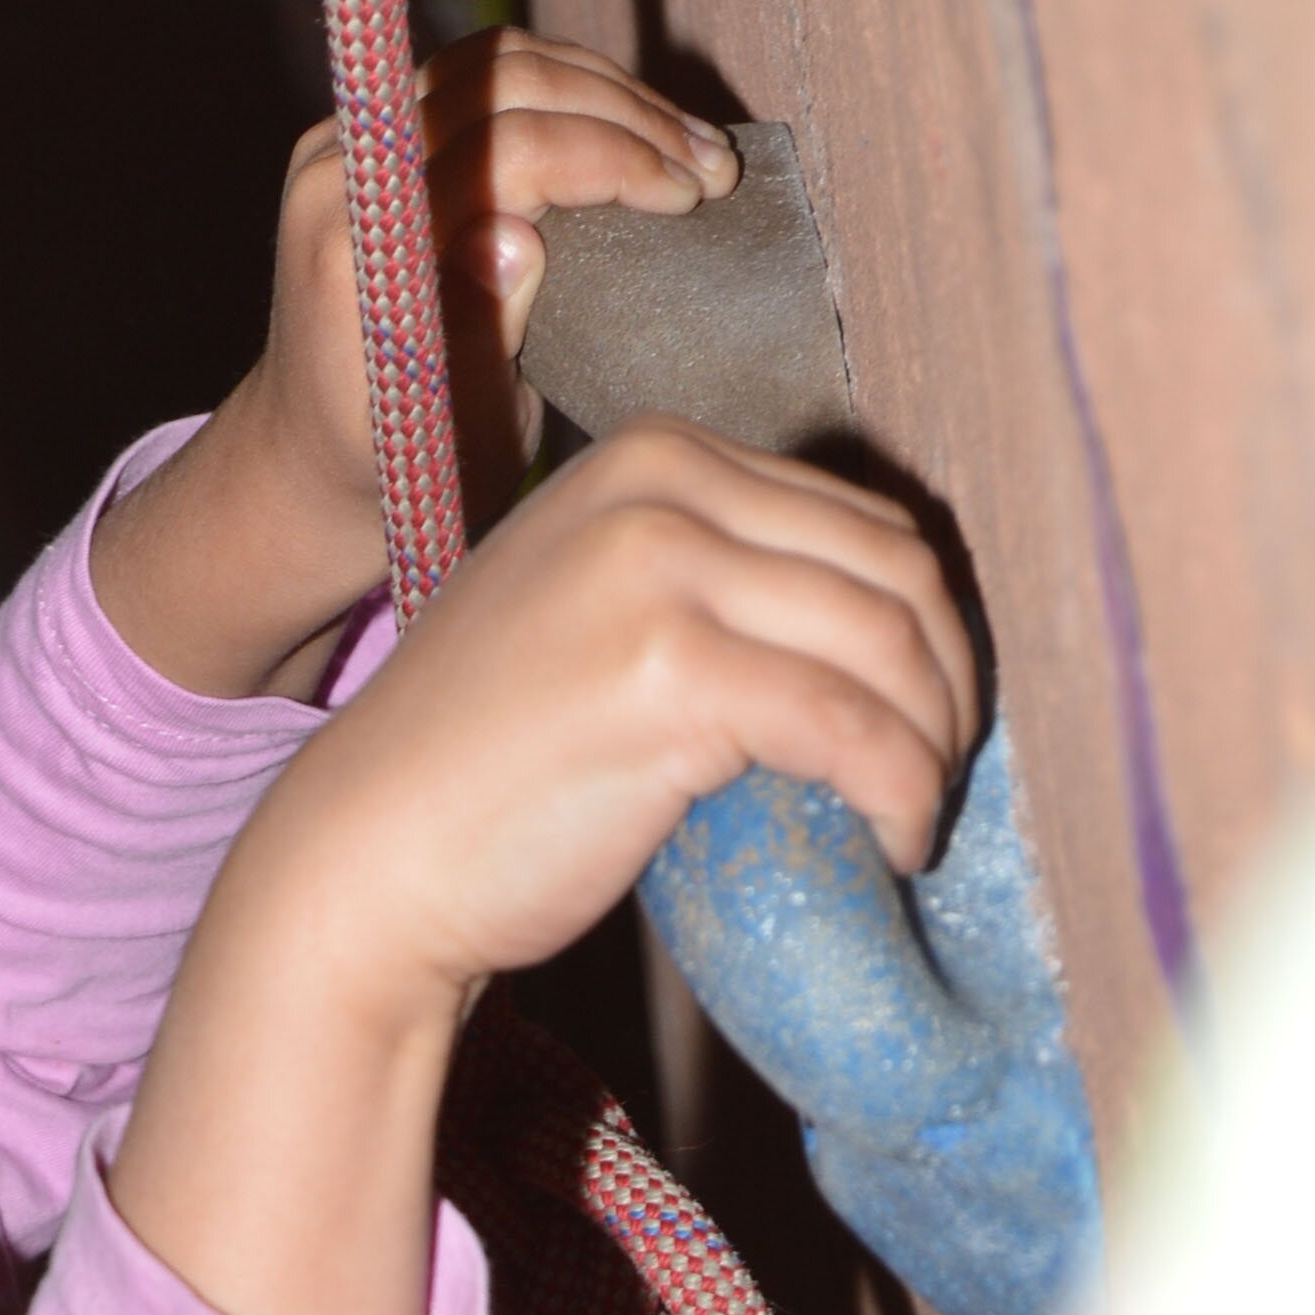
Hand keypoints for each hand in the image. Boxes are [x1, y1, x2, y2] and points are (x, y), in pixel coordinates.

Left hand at [264, 32, 736, 556]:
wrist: (311, 463)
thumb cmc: (394, 469)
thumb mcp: (451, 429)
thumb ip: (482, 329)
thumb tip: (520, 237)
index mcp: (356, 235)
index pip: (502, 146)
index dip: (607, 158)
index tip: (685, 197)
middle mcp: (343, 166)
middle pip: (506, 81)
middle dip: (625, 116)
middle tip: (711, 168)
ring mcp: (357, 141)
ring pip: (503, 63)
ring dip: (610, 94)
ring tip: (695, 147)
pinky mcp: (383, 137)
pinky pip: (487, 79)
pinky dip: (572, 93)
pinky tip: (640, 133)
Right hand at [264, 415, 976, 997]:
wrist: (365, 857)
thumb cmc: (481, 767)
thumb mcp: (595, 615)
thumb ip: (709, 581)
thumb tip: (879, 627)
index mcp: (651, 456)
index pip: (855, 520)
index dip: (922, 627)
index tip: (924, 719)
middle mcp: (658, 485)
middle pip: (892, 568)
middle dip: (948, 680)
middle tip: (939, 775)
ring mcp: (660, 570)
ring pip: (890, 642)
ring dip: (934, 742)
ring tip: (917, 816)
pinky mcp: (671, 672)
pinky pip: (853, 727)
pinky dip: (902, 791)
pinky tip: (895, 844)